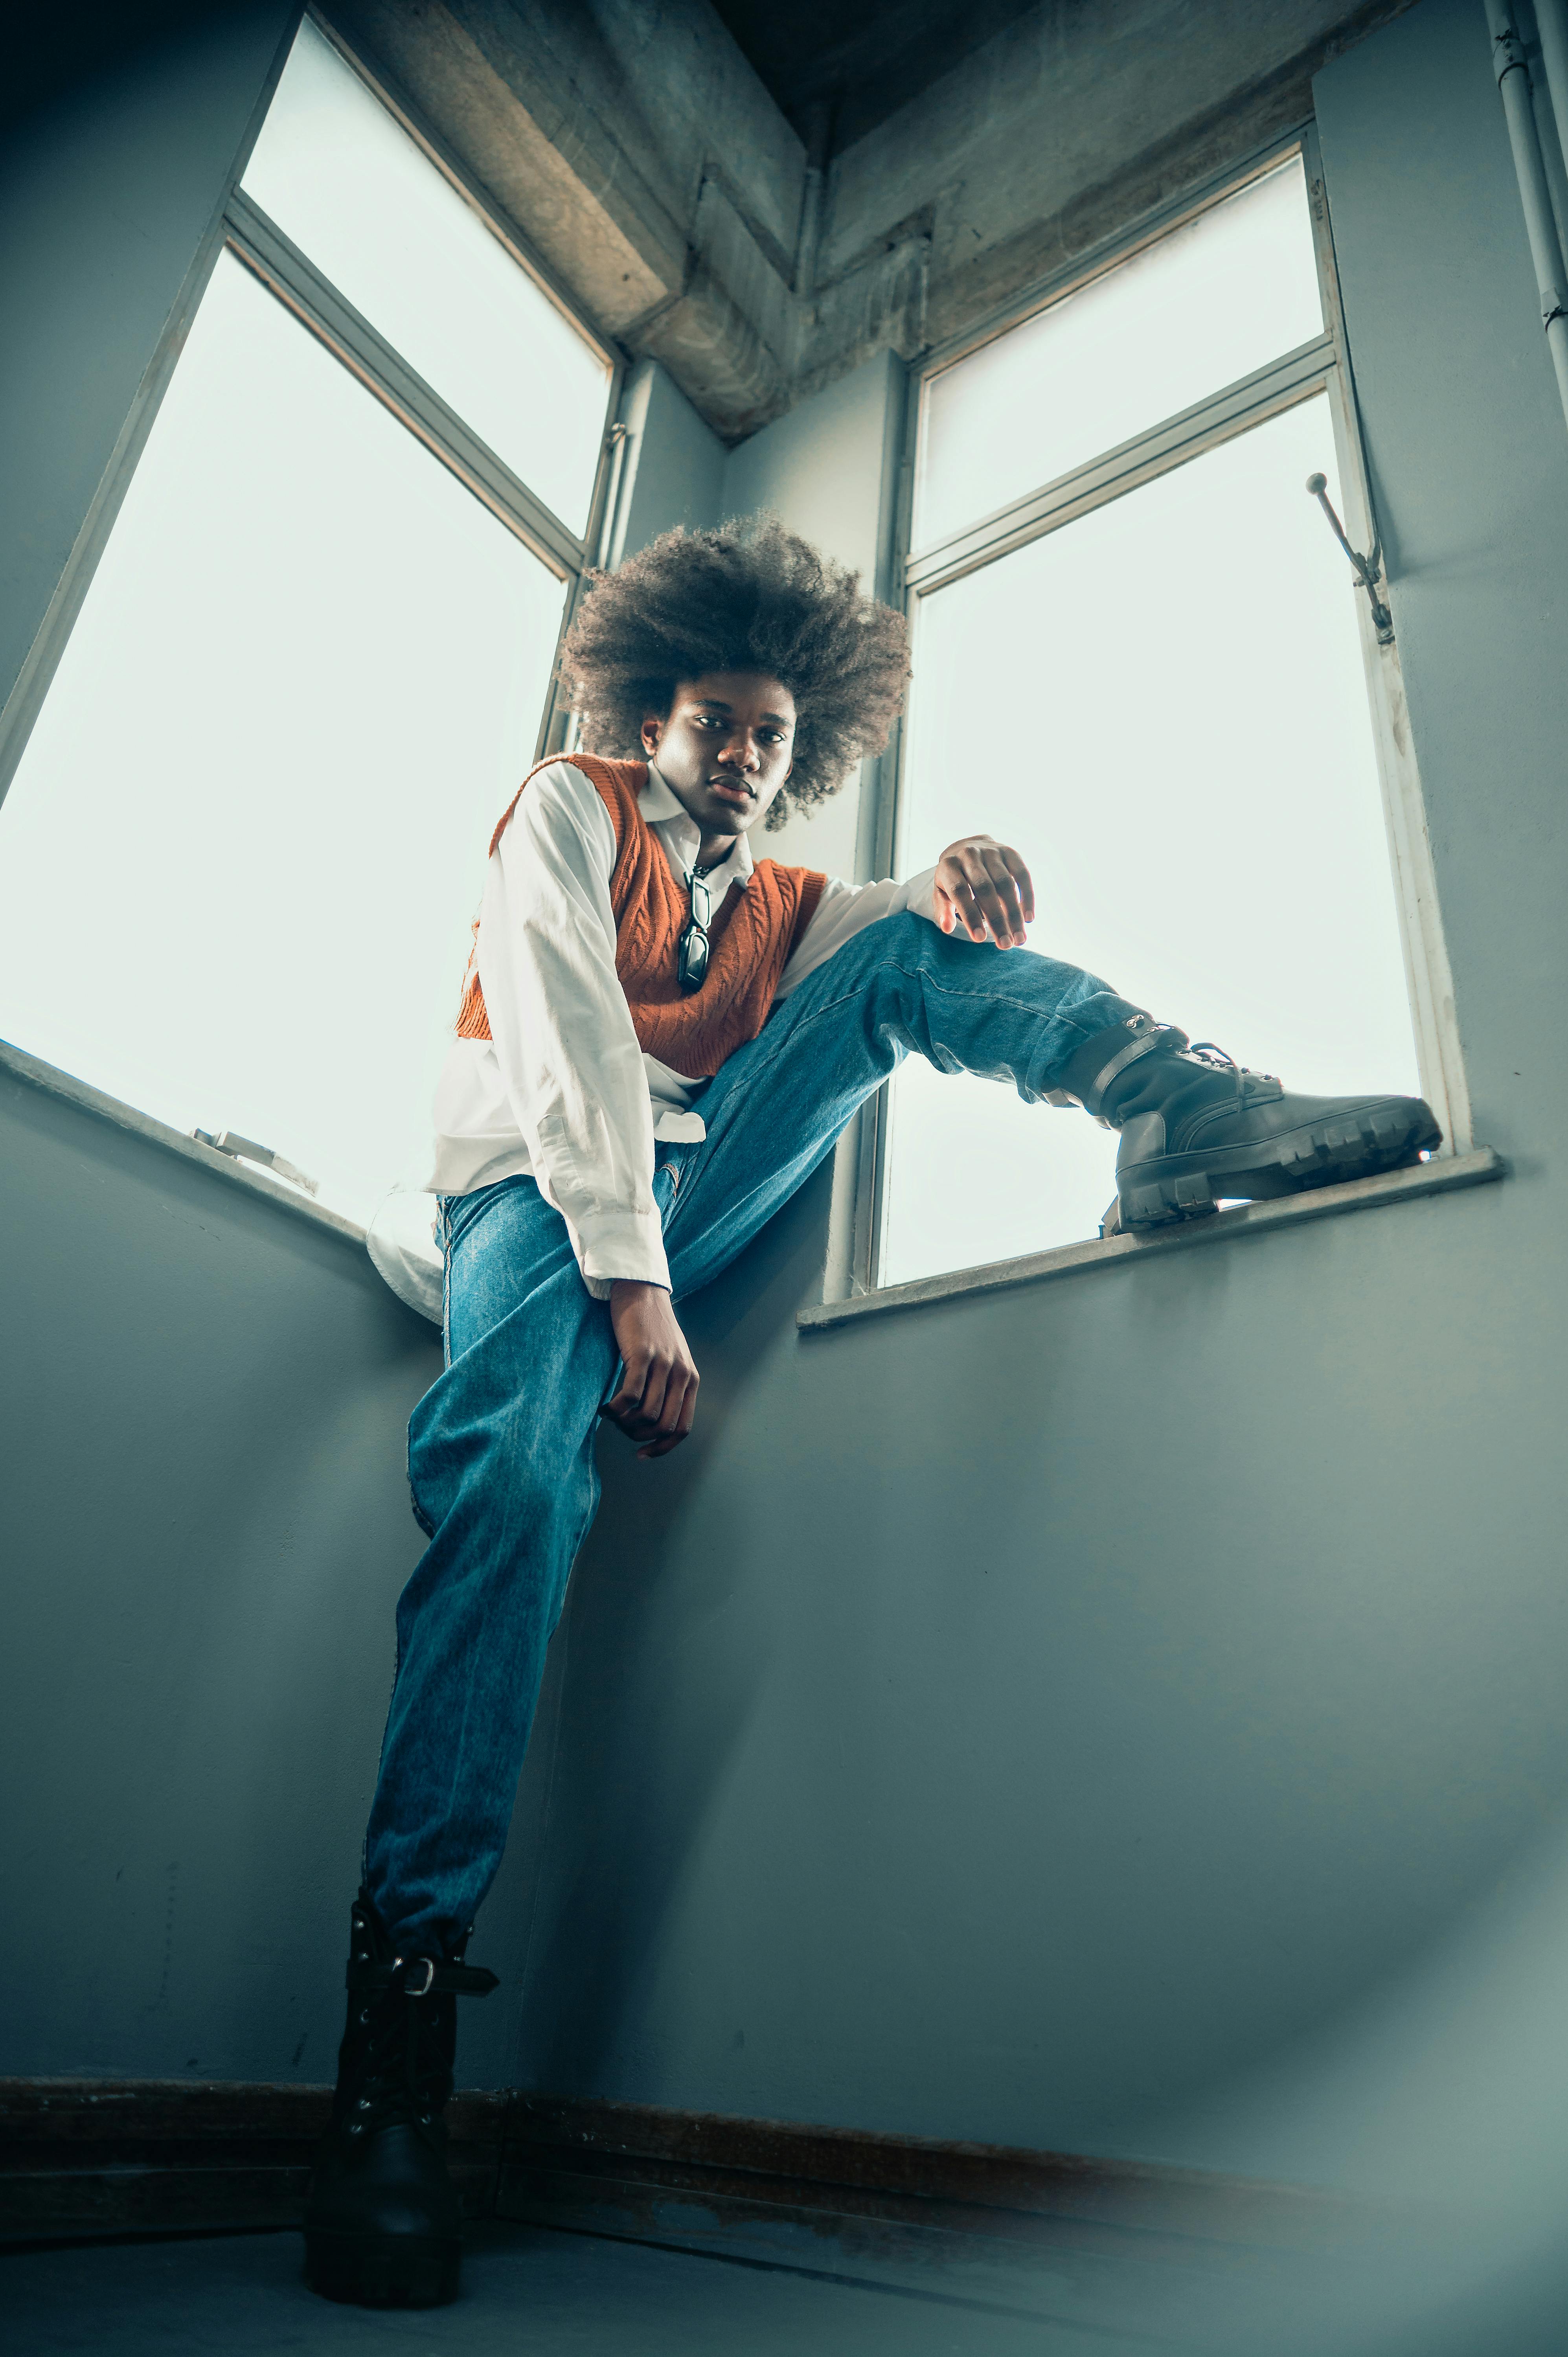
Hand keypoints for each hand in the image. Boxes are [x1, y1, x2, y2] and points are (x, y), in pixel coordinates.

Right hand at [604, 1281, 699, 1458]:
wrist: (641, 1290)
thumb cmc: (651, 1328)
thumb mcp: (670, 1359)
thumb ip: (668, 1386)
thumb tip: (652, 1423)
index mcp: (691, 1379)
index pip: (682, 1428)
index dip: (661, 1448)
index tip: (641, 1455)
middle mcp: (682, 1374)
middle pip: (663, 1426)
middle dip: (639, 1436)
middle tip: (621, 1429)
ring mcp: (663, 1364)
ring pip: (646, 1415)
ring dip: (624, 1423)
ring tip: (611, 1414)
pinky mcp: (642, 1355)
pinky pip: (630, 1396)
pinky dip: (615, 1409)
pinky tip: (604, 1407)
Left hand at [933, 835, 1034, 946]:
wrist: (967, 847)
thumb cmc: (953, 879)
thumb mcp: (942, 892)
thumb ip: (943, 910)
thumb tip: (947, 928)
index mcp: (949, 866)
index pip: (960, 891)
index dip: (970, 915)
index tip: (979, 939)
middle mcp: (970, 854)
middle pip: (985, 889)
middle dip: (996, 920)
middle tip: (1005, 945)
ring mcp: (991, 851)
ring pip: (1006, 884)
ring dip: (1014, 914)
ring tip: (1019, 939)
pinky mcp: (1010, 852)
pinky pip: (1022, 875)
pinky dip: (1027, 897)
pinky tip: (1028, 918)